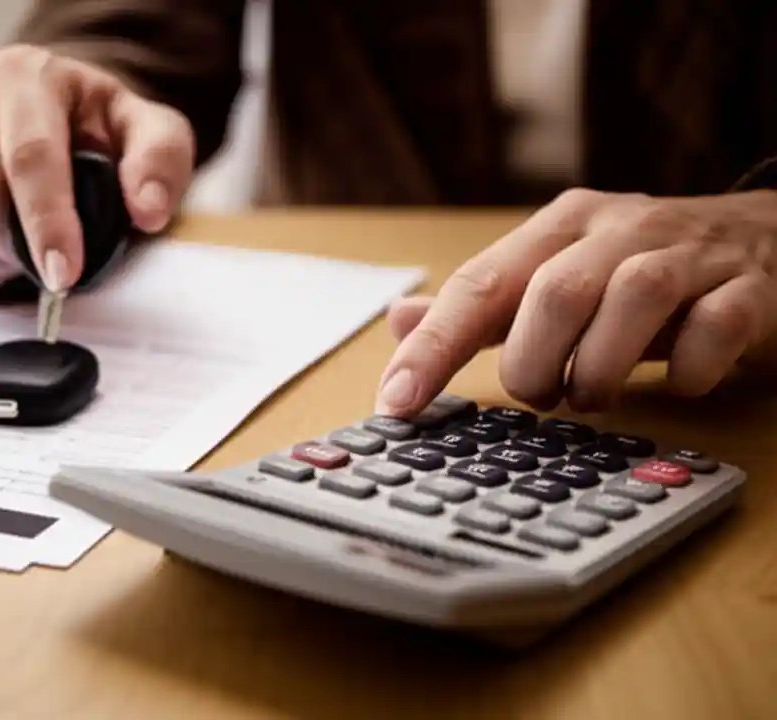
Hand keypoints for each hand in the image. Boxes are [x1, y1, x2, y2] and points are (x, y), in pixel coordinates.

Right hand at [0, 45, 194, 294]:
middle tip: (53, 269)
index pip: (28, 156)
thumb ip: (160, 160)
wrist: (49, 127)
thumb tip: (148, 209)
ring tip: (26, 254)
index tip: (64, 273)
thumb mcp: (148, 132)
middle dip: (18, 247)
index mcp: (22, 77)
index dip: (48, 221)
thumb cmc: (97, 133)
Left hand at [377, 188, 776, 415]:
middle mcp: (620, 229)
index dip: (433, 346)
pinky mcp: (751, 288)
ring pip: (634, 298)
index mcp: (561, 228)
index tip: (397, 403)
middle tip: (542, 396)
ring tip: (593, 397)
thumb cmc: (641, 270)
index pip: (479, 284)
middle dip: (533, 362)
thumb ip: (483, 307)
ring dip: (602, 368)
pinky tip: (676, 382)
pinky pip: (717, 326)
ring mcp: (691, 254)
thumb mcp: (555, 278)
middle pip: (554, 292)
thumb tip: (399, 321)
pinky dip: (689, 367)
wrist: (770, 238)